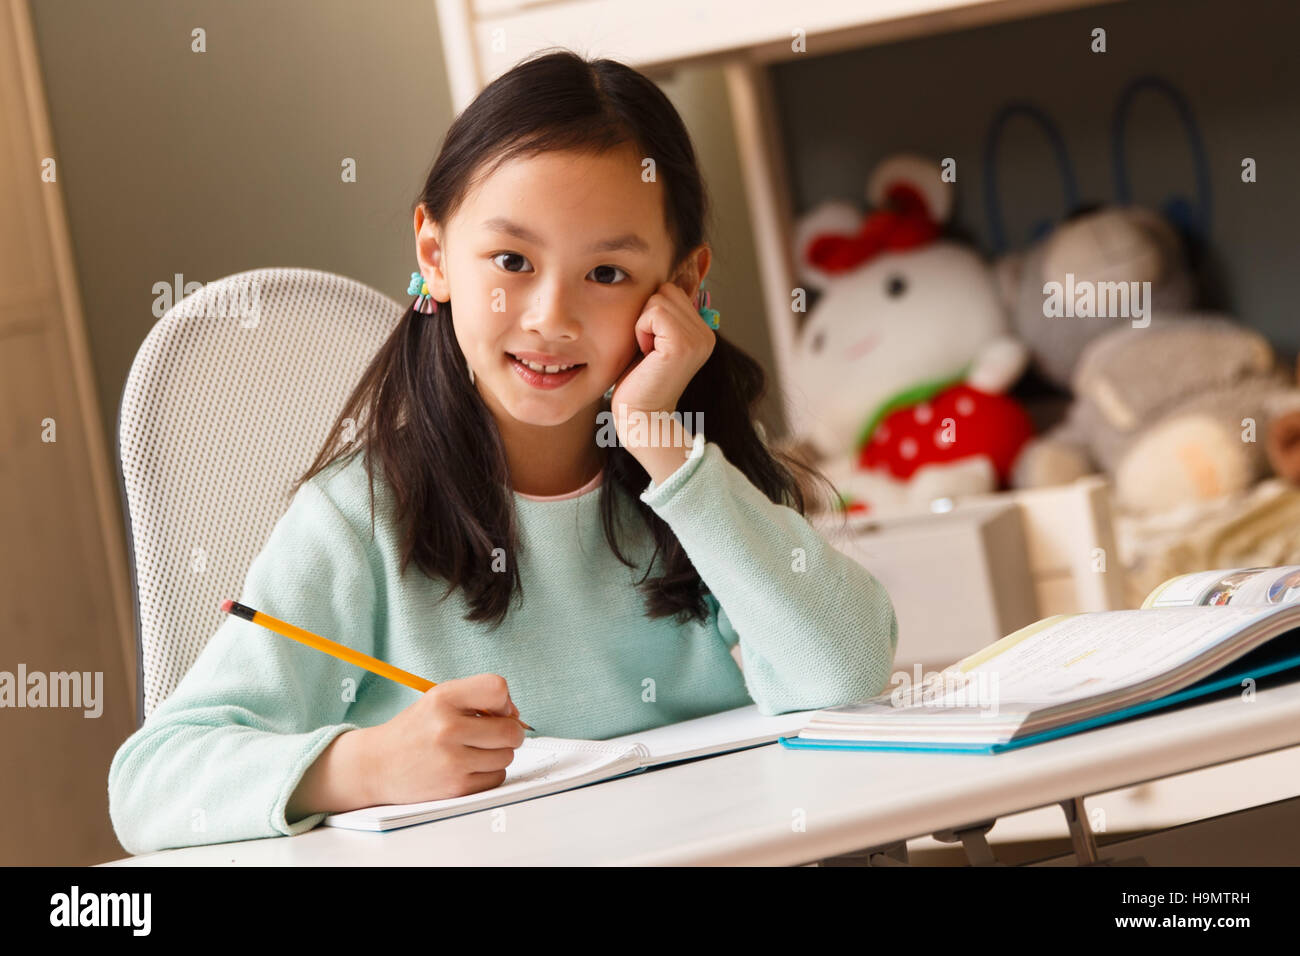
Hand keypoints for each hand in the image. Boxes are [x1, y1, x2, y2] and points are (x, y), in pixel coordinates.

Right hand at [365, 673, 524, 805]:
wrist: (377, 765)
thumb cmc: (415, 730)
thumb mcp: (438, 700)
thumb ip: (477, 698)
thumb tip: (517, 717)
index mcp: (443, 698)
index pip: (498, 688)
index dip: (505, 701)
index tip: (497, 711)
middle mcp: (447, 727)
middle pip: (511, 730)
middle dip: (510, 732)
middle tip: (494, 734)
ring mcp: (452, 760)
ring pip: (507, 755)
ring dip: (497, 754)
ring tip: (474, 751)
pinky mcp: (456, 787)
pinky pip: (497, 777)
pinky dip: (488, 773)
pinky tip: (468, 767)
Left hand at [609, 281, 715, 438]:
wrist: (641, 417)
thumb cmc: (639, 381)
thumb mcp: (654, 340)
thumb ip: (663, 315)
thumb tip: (659, 278)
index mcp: (702, 332)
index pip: (672, 291)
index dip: (651, 313)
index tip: (651, 344)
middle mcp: (707, 334)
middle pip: (667, 290)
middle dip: (647, 315)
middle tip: (648, 349)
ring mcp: (699, 338)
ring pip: (659, 298)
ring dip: (642, 323)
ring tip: (648, 352)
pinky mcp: (683, 344)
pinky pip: (653, 312)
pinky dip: (641, 330)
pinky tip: (646, 354)